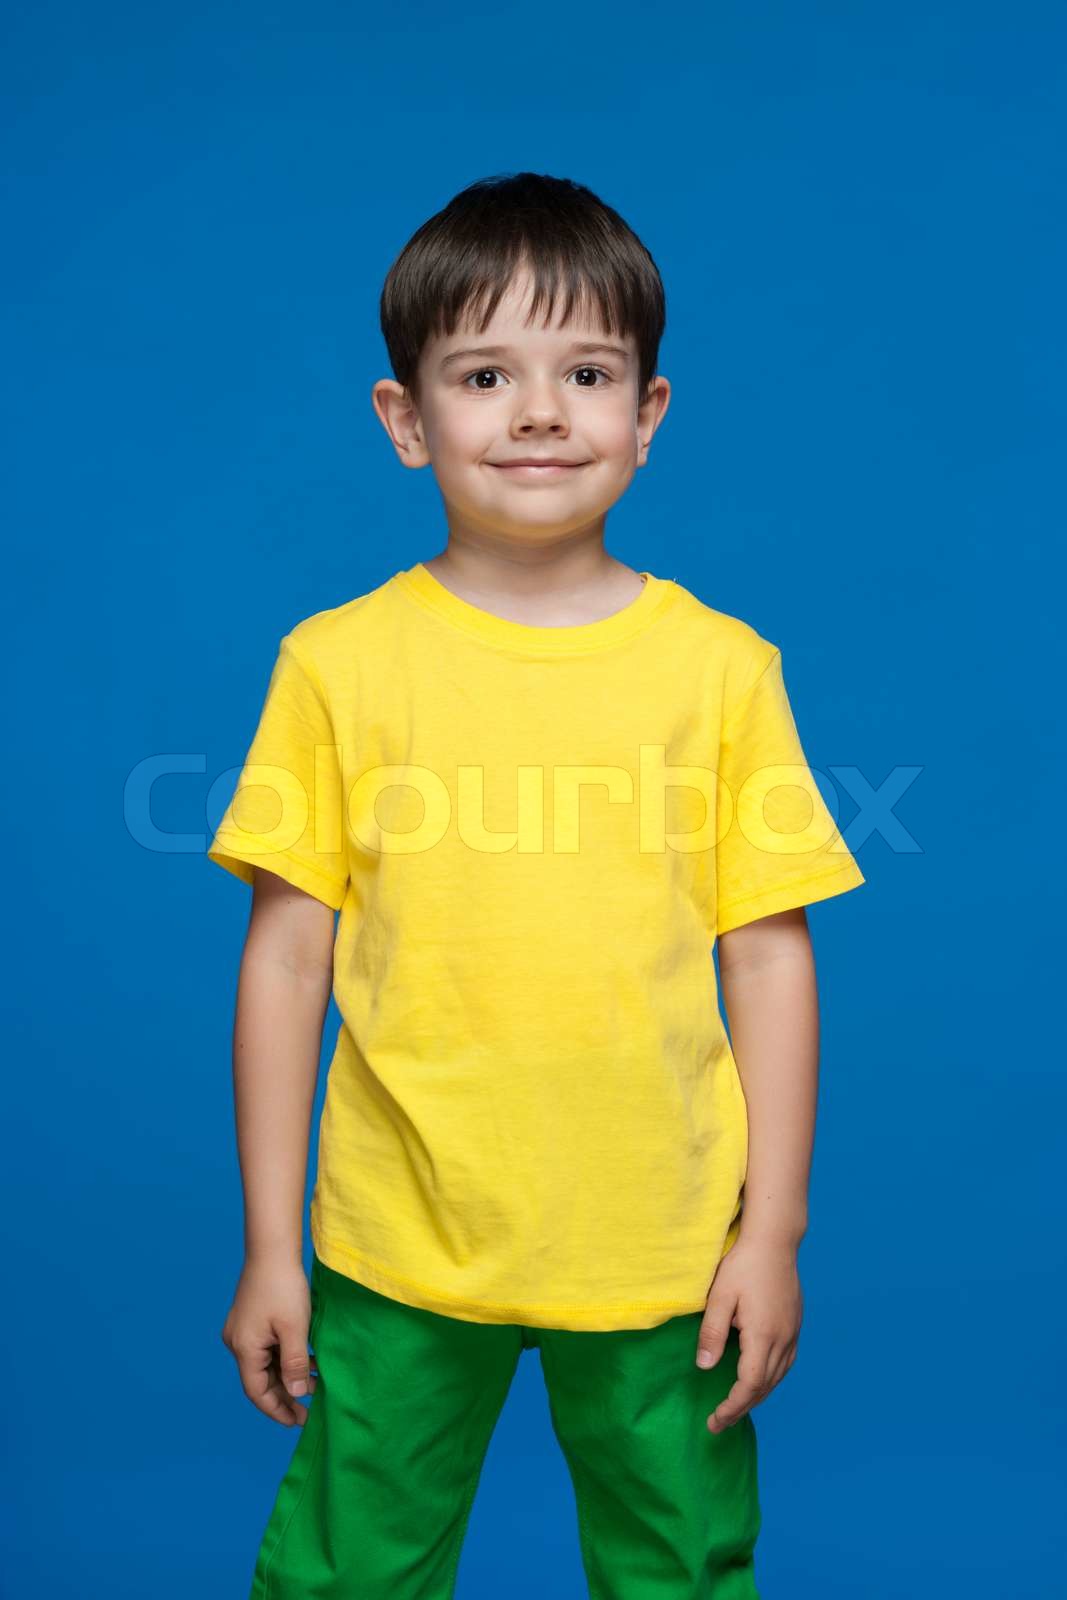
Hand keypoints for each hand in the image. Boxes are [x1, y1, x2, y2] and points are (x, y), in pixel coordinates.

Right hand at [220, 1255, 317, 1425]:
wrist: (272, 1249)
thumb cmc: (283, 1287)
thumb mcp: (294, 1329)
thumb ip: (295, 1364)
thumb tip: (298, 1394)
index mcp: (244, 1348)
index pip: (257, 1391)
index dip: (277, 1409)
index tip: (296, 1422)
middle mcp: (238, 1342)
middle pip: (260, 1379)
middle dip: (284, 1395)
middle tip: (308, 1411)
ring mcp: (243, 1330)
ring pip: (266, 1364)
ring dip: (287, 1376)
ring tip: (315, 1385)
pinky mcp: (252, 1320)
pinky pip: (267, 1348)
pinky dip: (285, 1358)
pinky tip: (307, 1360)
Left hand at [695, 1237, 802, 1433]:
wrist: (774, 1240)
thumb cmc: (743, 1264)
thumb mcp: (720, 1296)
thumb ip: (712, 1333)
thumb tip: (704, 1367)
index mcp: (763, 1335)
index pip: (750, 1384)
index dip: (733, 1407)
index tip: (715, 1421)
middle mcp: (783, 1338)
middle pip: (765, 1386)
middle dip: (742, 1408)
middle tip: (719, 1422)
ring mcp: (793, 1332)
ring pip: (778, 1377)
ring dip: (758, 1395)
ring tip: (736, 1407)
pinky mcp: (795, 1324)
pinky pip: (786, 1362)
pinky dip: (771, 1379)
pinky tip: (760, 1379)